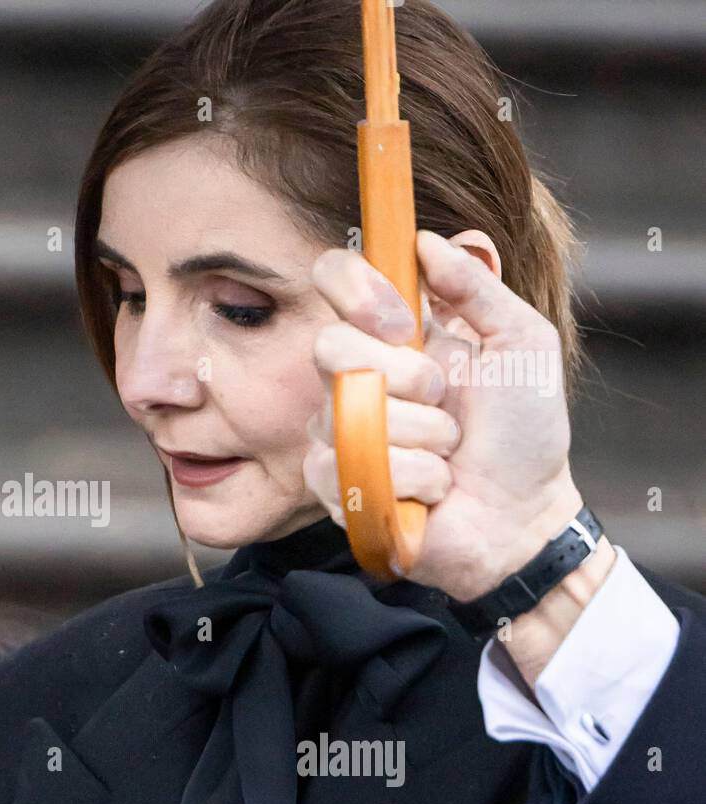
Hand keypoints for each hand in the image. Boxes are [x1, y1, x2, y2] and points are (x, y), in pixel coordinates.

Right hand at [303, 229, 582, 601]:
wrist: (523, 514)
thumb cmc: (523, 433)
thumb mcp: (522, 343)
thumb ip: (478, 288)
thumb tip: (426, 241)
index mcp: (393, 334)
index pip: (336, 279)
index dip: (358, 292)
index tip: (403, 321)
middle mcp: (356, 376)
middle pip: (329, 348)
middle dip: (404, 377)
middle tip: (444, 400)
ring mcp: (339, 430)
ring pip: (349, 415)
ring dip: (422, 437)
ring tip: (449, 453)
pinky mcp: (334, 484)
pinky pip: (351, 467)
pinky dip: (413, 479)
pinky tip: (432, 489)